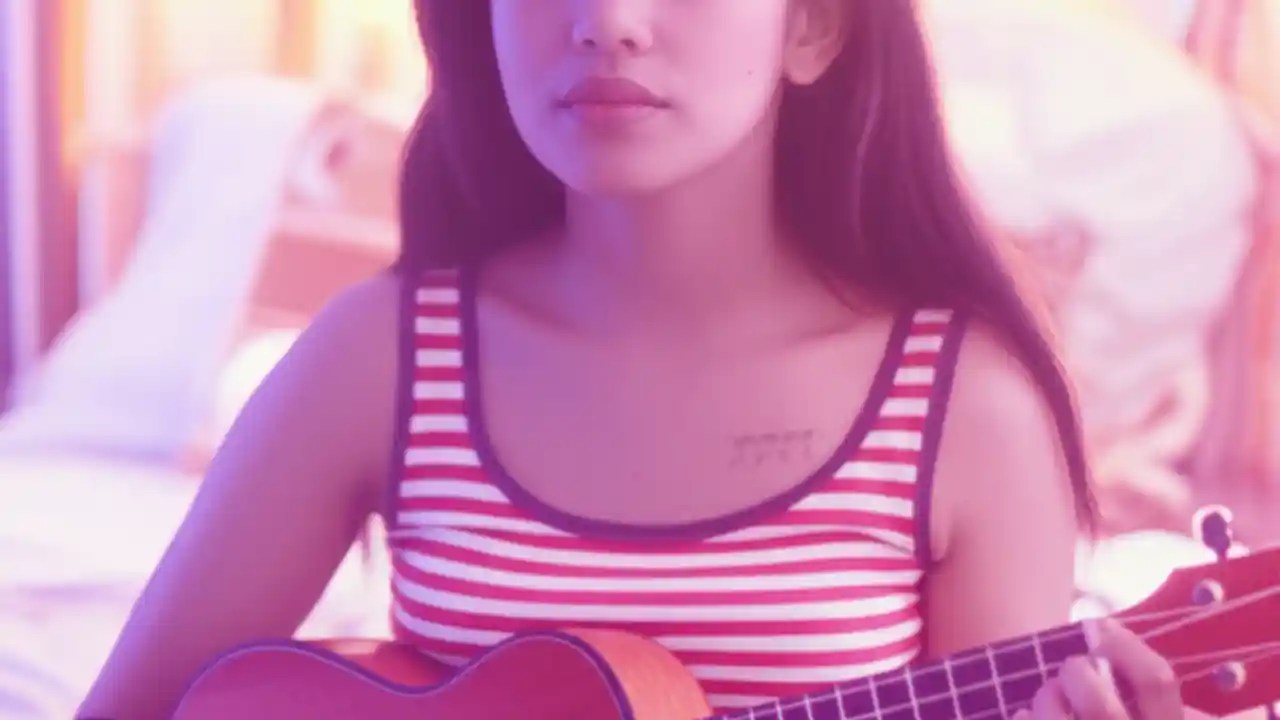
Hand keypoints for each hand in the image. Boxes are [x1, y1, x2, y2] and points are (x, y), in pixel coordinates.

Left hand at [1012, 619, 1182, 718]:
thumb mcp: (1154, 718)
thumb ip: (1152, 705)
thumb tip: (1109, 647)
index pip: (1156, 683)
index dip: (1124, 646)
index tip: (1100, 626)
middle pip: (1099, 702)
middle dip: (1075, 673)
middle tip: (1071, 670)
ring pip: (1057, 718)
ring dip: (1045, 698)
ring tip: (1047, 697)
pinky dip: (1022, 719)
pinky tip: (1024, 715)